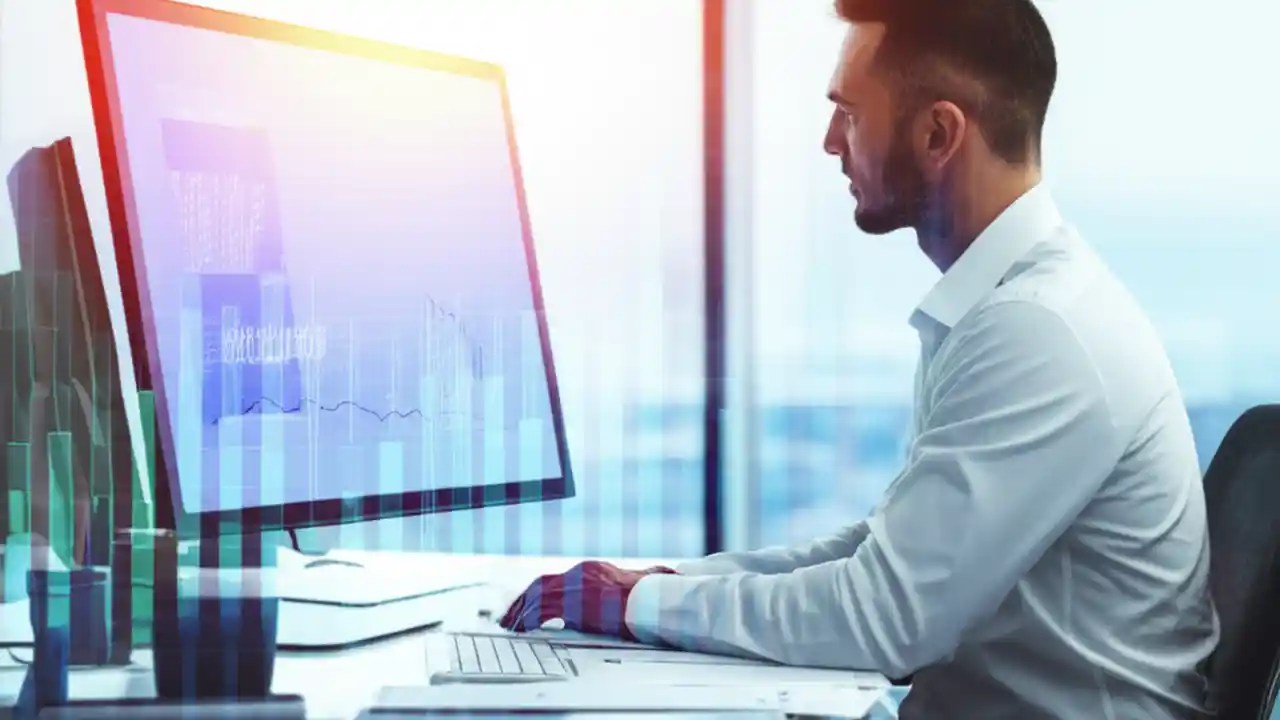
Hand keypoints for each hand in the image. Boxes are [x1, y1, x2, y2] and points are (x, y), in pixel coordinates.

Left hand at [499, 560, 675, 639]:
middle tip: (511, 616)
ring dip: (521, 613)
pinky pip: (542, 613)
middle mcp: (578, 574)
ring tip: (512, 626)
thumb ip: (643, 577)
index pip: (555, 579)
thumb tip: (665, 573)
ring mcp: (573, 588)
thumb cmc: (650, 594)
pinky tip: (523, 629)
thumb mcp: (643, 581)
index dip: (537, 593)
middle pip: (540, 585)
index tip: (528, 605)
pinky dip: (529, 620)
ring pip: (536, 598)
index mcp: (590, 569)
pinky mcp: (572, 605)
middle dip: (522, 601)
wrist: (650, 601)